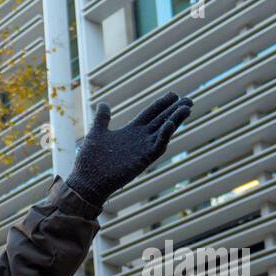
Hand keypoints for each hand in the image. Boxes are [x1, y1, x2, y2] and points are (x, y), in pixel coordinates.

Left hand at [66, 91, 192, 209]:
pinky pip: (157, 146)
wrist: (86, 182)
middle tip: (189, 100)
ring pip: (163, 131)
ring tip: (186, 108)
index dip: (161, 104)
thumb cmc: (90, 160)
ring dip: (175, 120)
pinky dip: (164, 135)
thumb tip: (103, 103)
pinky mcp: (142, 160)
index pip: (150, 114)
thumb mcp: (96, 133)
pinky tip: (169, 124)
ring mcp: (142, 150)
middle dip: (174, 110)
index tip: (174, 94)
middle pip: (161, 120)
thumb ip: (102, 118)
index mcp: (130, 131)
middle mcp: (139, 139)